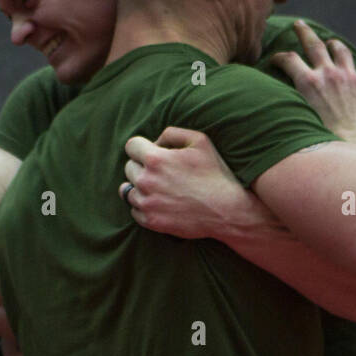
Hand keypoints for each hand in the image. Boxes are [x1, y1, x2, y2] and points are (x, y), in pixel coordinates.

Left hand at [121, 129, 247, 238]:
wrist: (227, 211)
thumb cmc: (216, 174)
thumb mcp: (200, 141)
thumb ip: (172, 133)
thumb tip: (155, 141)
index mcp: (155, 159)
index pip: (131, 146)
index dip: (142, 147)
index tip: (152, 153)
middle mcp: (146, 181)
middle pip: (129, 168)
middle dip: (142, 167)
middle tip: (162, 173)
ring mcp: (147, 203)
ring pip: (128, 191)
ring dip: (140, 188)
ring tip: (160, 189)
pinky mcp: (151, 221)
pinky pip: (134, 211)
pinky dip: (143, 207)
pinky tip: (160, 204)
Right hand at [270, 20, 355, 145]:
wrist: (355, 148)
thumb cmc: (325, 142)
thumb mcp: (303, 119)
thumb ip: (300, 102)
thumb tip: (296, 98)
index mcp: (309, 83)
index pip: (289, 60)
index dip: (280, 57)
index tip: (276, 59)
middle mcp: (329, 74)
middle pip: (314, 44)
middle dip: (304, 32)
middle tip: (299, 24)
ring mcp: (350, 78)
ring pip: (341, 51)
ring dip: (335, 45)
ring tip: (332, 43)